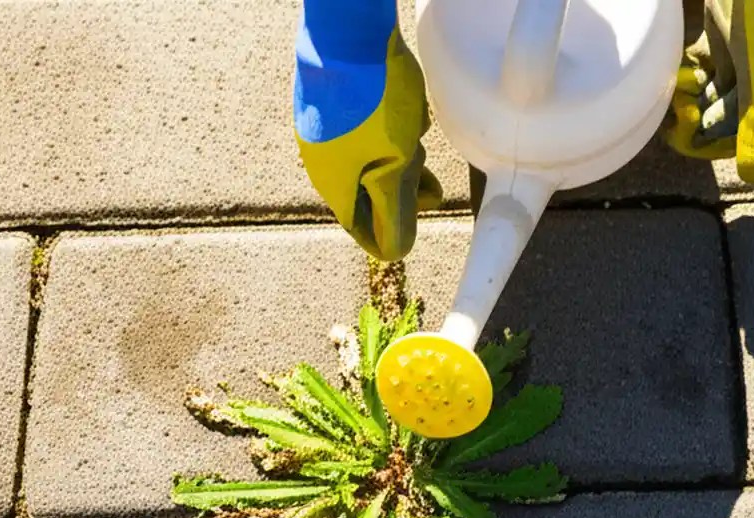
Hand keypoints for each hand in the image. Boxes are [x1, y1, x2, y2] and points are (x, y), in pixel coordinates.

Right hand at [294, 0, 443, 261]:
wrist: (347, 31)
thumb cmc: (372, 100)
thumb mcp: (395, 163)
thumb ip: (396, 209)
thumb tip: (396, 250)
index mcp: (334, 184)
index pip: (359, 228)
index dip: (385, 238)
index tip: (409, 240)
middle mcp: (322, 160)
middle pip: (367, 193)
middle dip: (401, 194)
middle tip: (431, 190)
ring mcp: (325, 129)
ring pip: (369, 158)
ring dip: (399, 159)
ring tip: (420, 144)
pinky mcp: (333, 103)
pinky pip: (365, 130)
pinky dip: (390, 131)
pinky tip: (408, 115)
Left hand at [663, 0, 753, 182]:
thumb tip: (753, 176)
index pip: (741, 134)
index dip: (710, 140)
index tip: (682, 135)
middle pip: (722, 116)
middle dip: (696, 118)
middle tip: (673, 114)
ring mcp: (741, 60)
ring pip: (708, 94)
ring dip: (689, 98)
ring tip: (674, 93)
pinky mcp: (721, 40)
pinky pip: (701, 68)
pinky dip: (686, 74)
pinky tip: (676, 73)